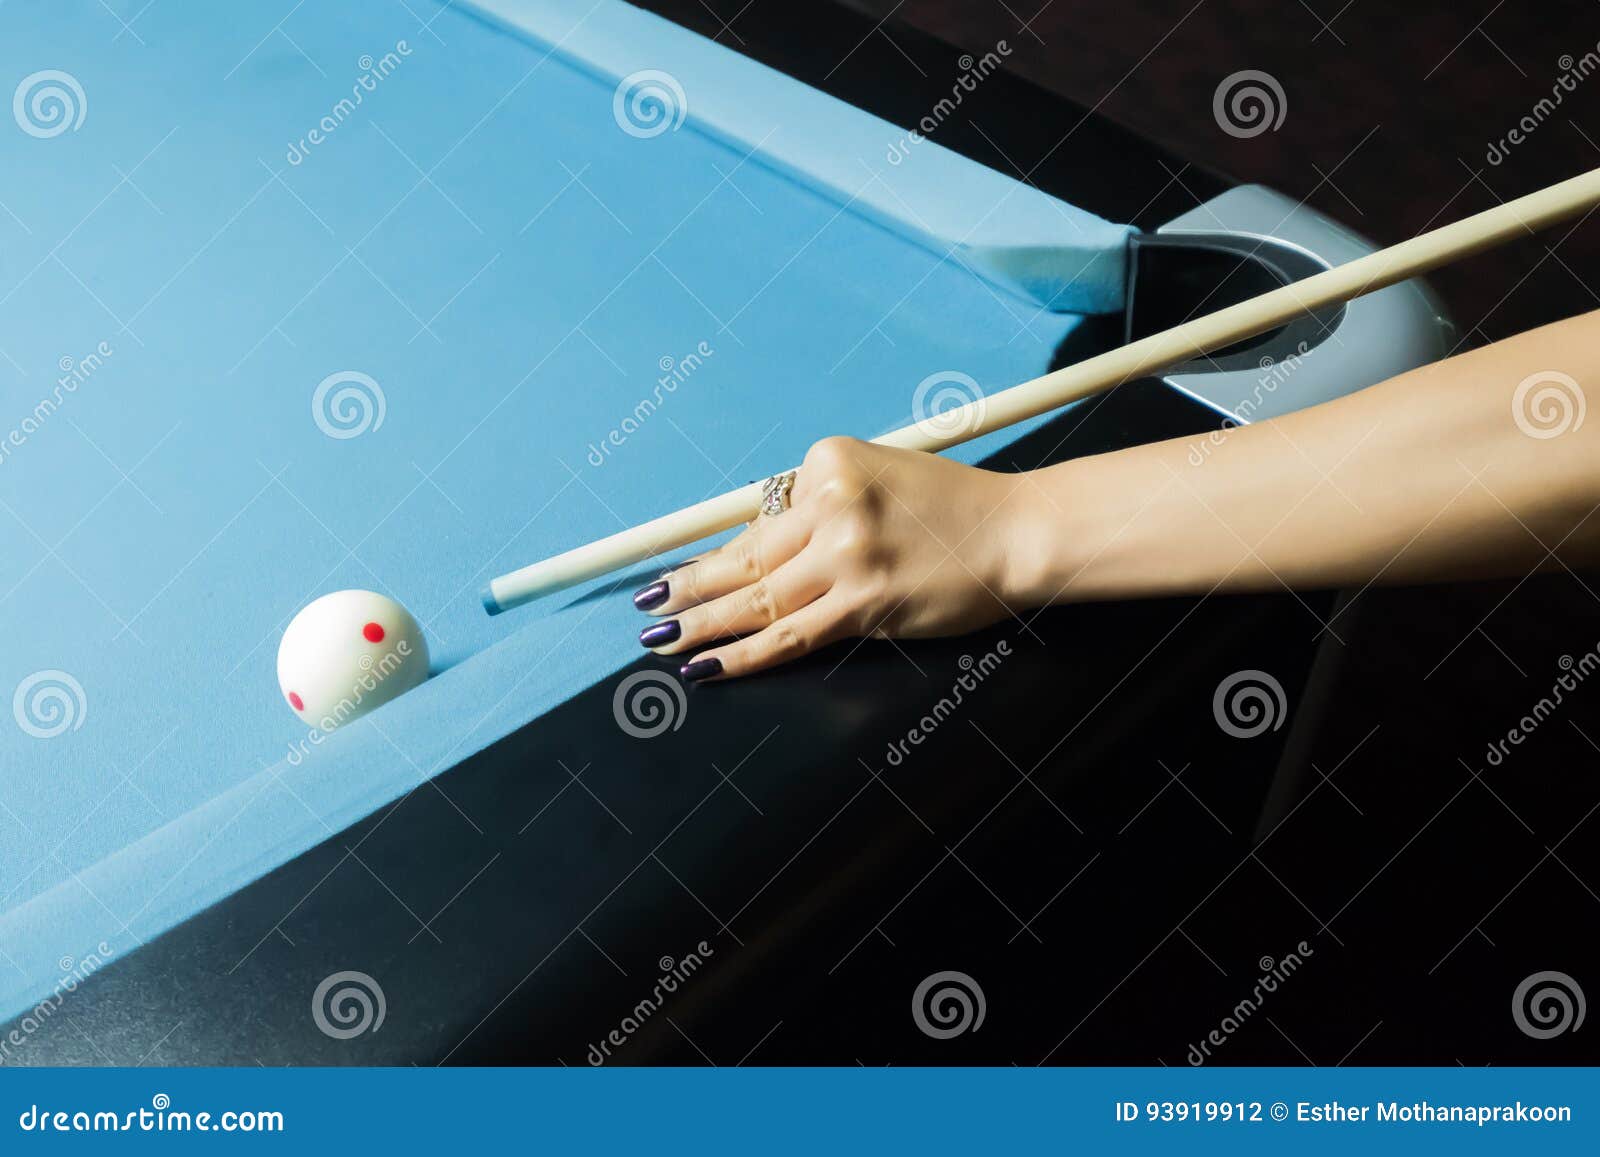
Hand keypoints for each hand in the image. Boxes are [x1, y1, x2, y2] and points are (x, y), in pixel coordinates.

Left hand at [631, 436, 1033, 680]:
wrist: (1018, 532)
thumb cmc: (952, 509)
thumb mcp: (878, 478)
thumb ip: (820, 507)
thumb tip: (752, 550)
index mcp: (828, 461)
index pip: (757, 519)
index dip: (710, 554)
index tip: (672, 572)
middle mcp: (833, 503)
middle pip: (745, 556)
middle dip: (687, 586)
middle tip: (645, 605)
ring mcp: (849, 555)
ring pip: (758, 599)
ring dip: (700, 623)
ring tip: (660, 638)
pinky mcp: (866, 602)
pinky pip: (789, 635)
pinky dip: (742, 653)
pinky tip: (706, 664)